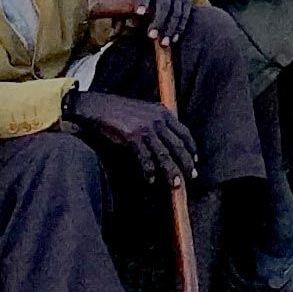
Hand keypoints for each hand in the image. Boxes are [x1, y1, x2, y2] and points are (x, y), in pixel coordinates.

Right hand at [68, 91, 198, 185]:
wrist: (97, 106)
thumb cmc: (120, 111)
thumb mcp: (145, 111)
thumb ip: (158, 122)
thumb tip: (168, 142)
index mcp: (163, 112)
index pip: (184, 132)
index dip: (191, 148)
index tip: (195, 160)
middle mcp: (158, 120)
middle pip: (178, 146)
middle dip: (186, 163)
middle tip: (191, 176)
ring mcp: (146, 128)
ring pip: (164, 154)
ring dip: (171, 172)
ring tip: (175, 185)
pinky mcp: (132, 137)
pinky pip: (145, 158)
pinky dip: (149, 171)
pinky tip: (150, 180)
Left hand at [115, 0, 194, 45]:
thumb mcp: (127, 3)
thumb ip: (119, 17)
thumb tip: (114, 35)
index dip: (143, 1)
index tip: (140, 14)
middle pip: (164, 3)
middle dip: (158, 21)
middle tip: (151, 36)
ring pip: (176, 12)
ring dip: (170, 29)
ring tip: (163, 44)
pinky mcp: (187, 1)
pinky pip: (185, 17)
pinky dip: (179, 29)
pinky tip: (172, 40)